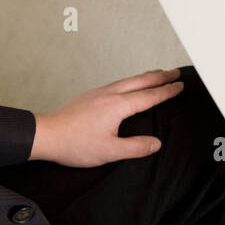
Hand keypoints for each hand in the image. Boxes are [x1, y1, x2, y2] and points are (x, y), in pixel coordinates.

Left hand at [30, 69, 183, 167]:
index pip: (149, 96)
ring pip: (129, 80)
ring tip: (157, 73)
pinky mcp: (90, 96)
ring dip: (146, 76)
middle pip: (141, 81)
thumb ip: (135, 147)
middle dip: (160, 76)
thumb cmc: (73, 143)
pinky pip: (118, 82)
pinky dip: (132, 80)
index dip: (166, 91)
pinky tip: (130, 84)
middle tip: (175, 72)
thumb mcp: (108, 151)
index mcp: (118, 106)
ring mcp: (99, 93)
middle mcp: (110, 95)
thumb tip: (155, 144)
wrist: (45, 135)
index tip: (180, 86)